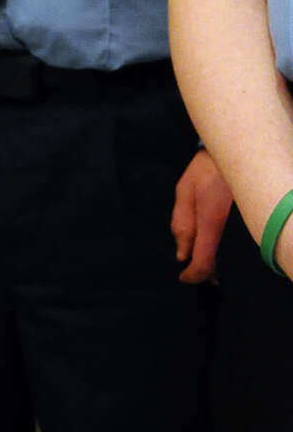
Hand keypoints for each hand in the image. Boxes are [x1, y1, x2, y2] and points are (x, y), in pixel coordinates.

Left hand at [170, 148, 232, 284]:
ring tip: (206, 265)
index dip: (193, 275)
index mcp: (211, 222)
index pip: (204, 262)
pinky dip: (229, 252)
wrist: (238, 153)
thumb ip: (181, 224)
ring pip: (232, 258)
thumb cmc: (206, 171)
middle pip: (221, 265)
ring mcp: (243, 229)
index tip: (183, 278)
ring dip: (219, 264)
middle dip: (207, 273)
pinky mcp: (250, 226)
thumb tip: (181, 254)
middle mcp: (231, 231)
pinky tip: (221, 250)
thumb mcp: (185, 192)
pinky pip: (239, 247)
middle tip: (194, 273)